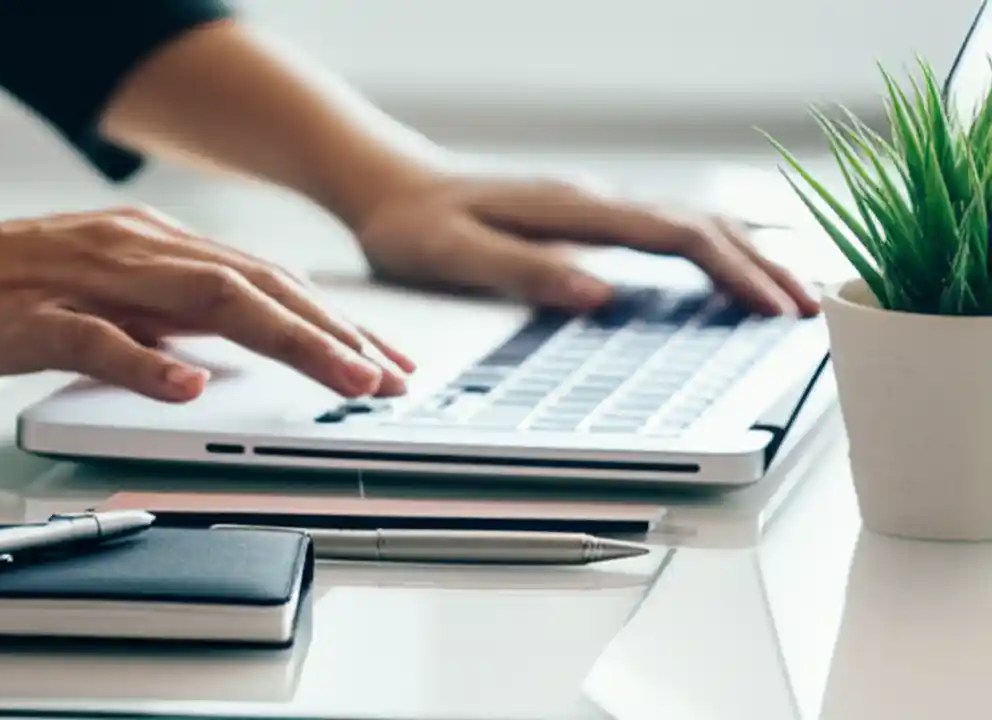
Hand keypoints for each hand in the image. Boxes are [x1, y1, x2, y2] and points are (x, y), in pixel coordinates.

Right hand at [0, 207, 412, 402]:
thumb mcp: (104, 300)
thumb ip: (163, 320)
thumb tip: (229, 357)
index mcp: (155, 248)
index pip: (265, 281)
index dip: (332, 321)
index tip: (384, 360)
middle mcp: (135, 250)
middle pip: (255, 286)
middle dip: (333, 333)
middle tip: (390, 377)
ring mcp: (84, 277)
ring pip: (204, 299)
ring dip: (282, 337)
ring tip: (340, 374)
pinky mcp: (28, 315)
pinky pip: (96, 336)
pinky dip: (147, 360)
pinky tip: (189, 387)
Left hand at [354, 173, 819, 315]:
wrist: (388, 186)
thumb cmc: (414, 226)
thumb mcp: (454, 255)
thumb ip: (525, 271)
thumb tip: (602, 293)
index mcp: (572, 208)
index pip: (674, 235)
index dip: (732, 270)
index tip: (774, 306)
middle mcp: (592, 199)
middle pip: (700, 226)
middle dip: (760, 267)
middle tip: (810, 311)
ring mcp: (592, 205)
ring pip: (690, 223)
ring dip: (746, 256)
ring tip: (793, 293)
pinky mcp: (585, 216)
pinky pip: (664, 229)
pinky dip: (712, 247)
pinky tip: (730, 264)